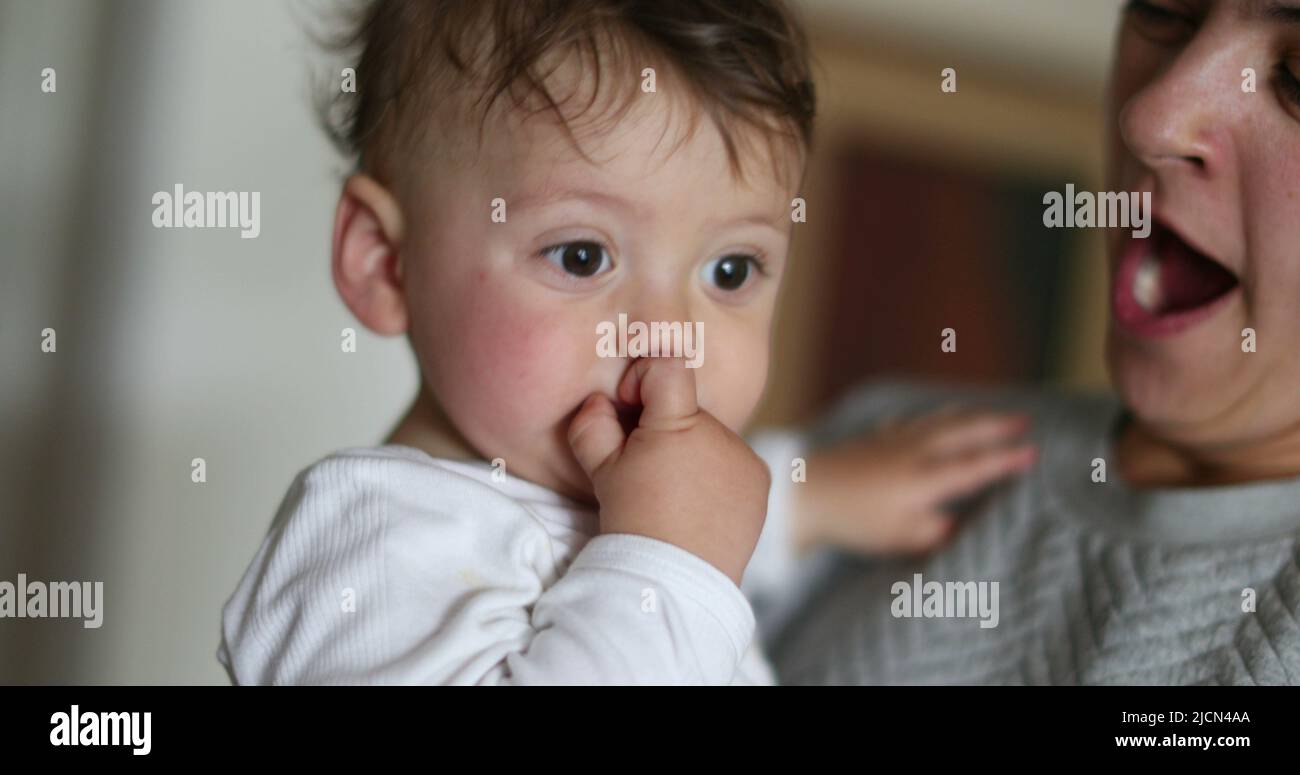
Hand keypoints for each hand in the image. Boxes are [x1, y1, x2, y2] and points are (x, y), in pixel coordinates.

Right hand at [567, 358, 769, 586]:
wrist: (674, 580)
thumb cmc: (633, 522)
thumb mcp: (601, 471)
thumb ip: (593, 423)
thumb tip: (600, 401)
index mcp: (679, 423)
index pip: (667, 366)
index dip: (642, 380)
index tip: (629, 411)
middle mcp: (720, 433)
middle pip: (686, 409)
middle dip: (665, 429)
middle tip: (648, 471)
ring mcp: (745, 457)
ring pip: (709, 437)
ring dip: (692, 453)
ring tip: (674, 496)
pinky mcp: (760, 480)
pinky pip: (733, 461)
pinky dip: (716, 474)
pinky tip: (699, 506)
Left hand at [793, 407, 1036, 555]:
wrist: (805, 491)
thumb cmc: (855, 520)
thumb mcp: (901, 536)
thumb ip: (938, 530)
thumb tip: (966, 523)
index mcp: (926, 477)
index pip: (975, 466)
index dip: (1005, 460)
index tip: (1034, 452)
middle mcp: (915, 451)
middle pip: (962, 432)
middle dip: (995, 425)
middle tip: (1025, 420)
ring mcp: (894, 440)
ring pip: (940, 421)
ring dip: (969, 415)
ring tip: (990, 412)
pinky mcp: (875, 439)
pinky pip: (912, 422)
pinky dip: (930, 418)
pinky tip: (929, 421)